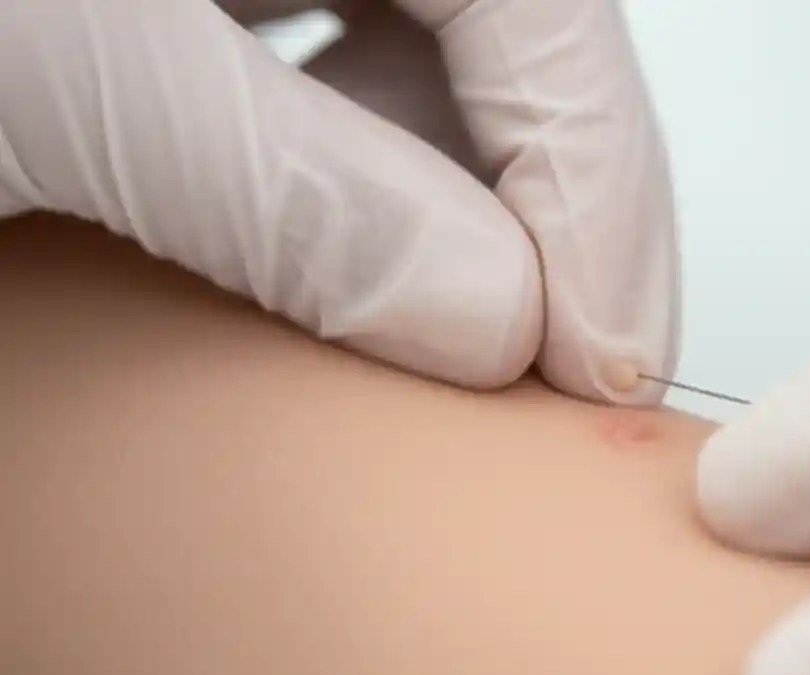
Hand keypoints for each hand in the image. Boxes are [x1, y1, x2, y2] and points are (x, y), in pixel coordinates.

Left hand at [0, 0, 677, 402]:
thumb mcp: (68, 85)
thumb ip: (283, 189)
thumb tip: (489, 317)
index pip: (541, 2)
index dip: (603, 180)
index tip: (609, 356)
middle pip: (514, 58)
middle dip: (558, 215)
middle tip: (571, 371)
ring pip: (436, 96)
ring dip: (467, 227)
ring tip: (470, 348)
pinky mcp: (209, 47)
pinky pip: (346, 124)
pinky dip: (372, 220)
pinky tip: (359, 290)